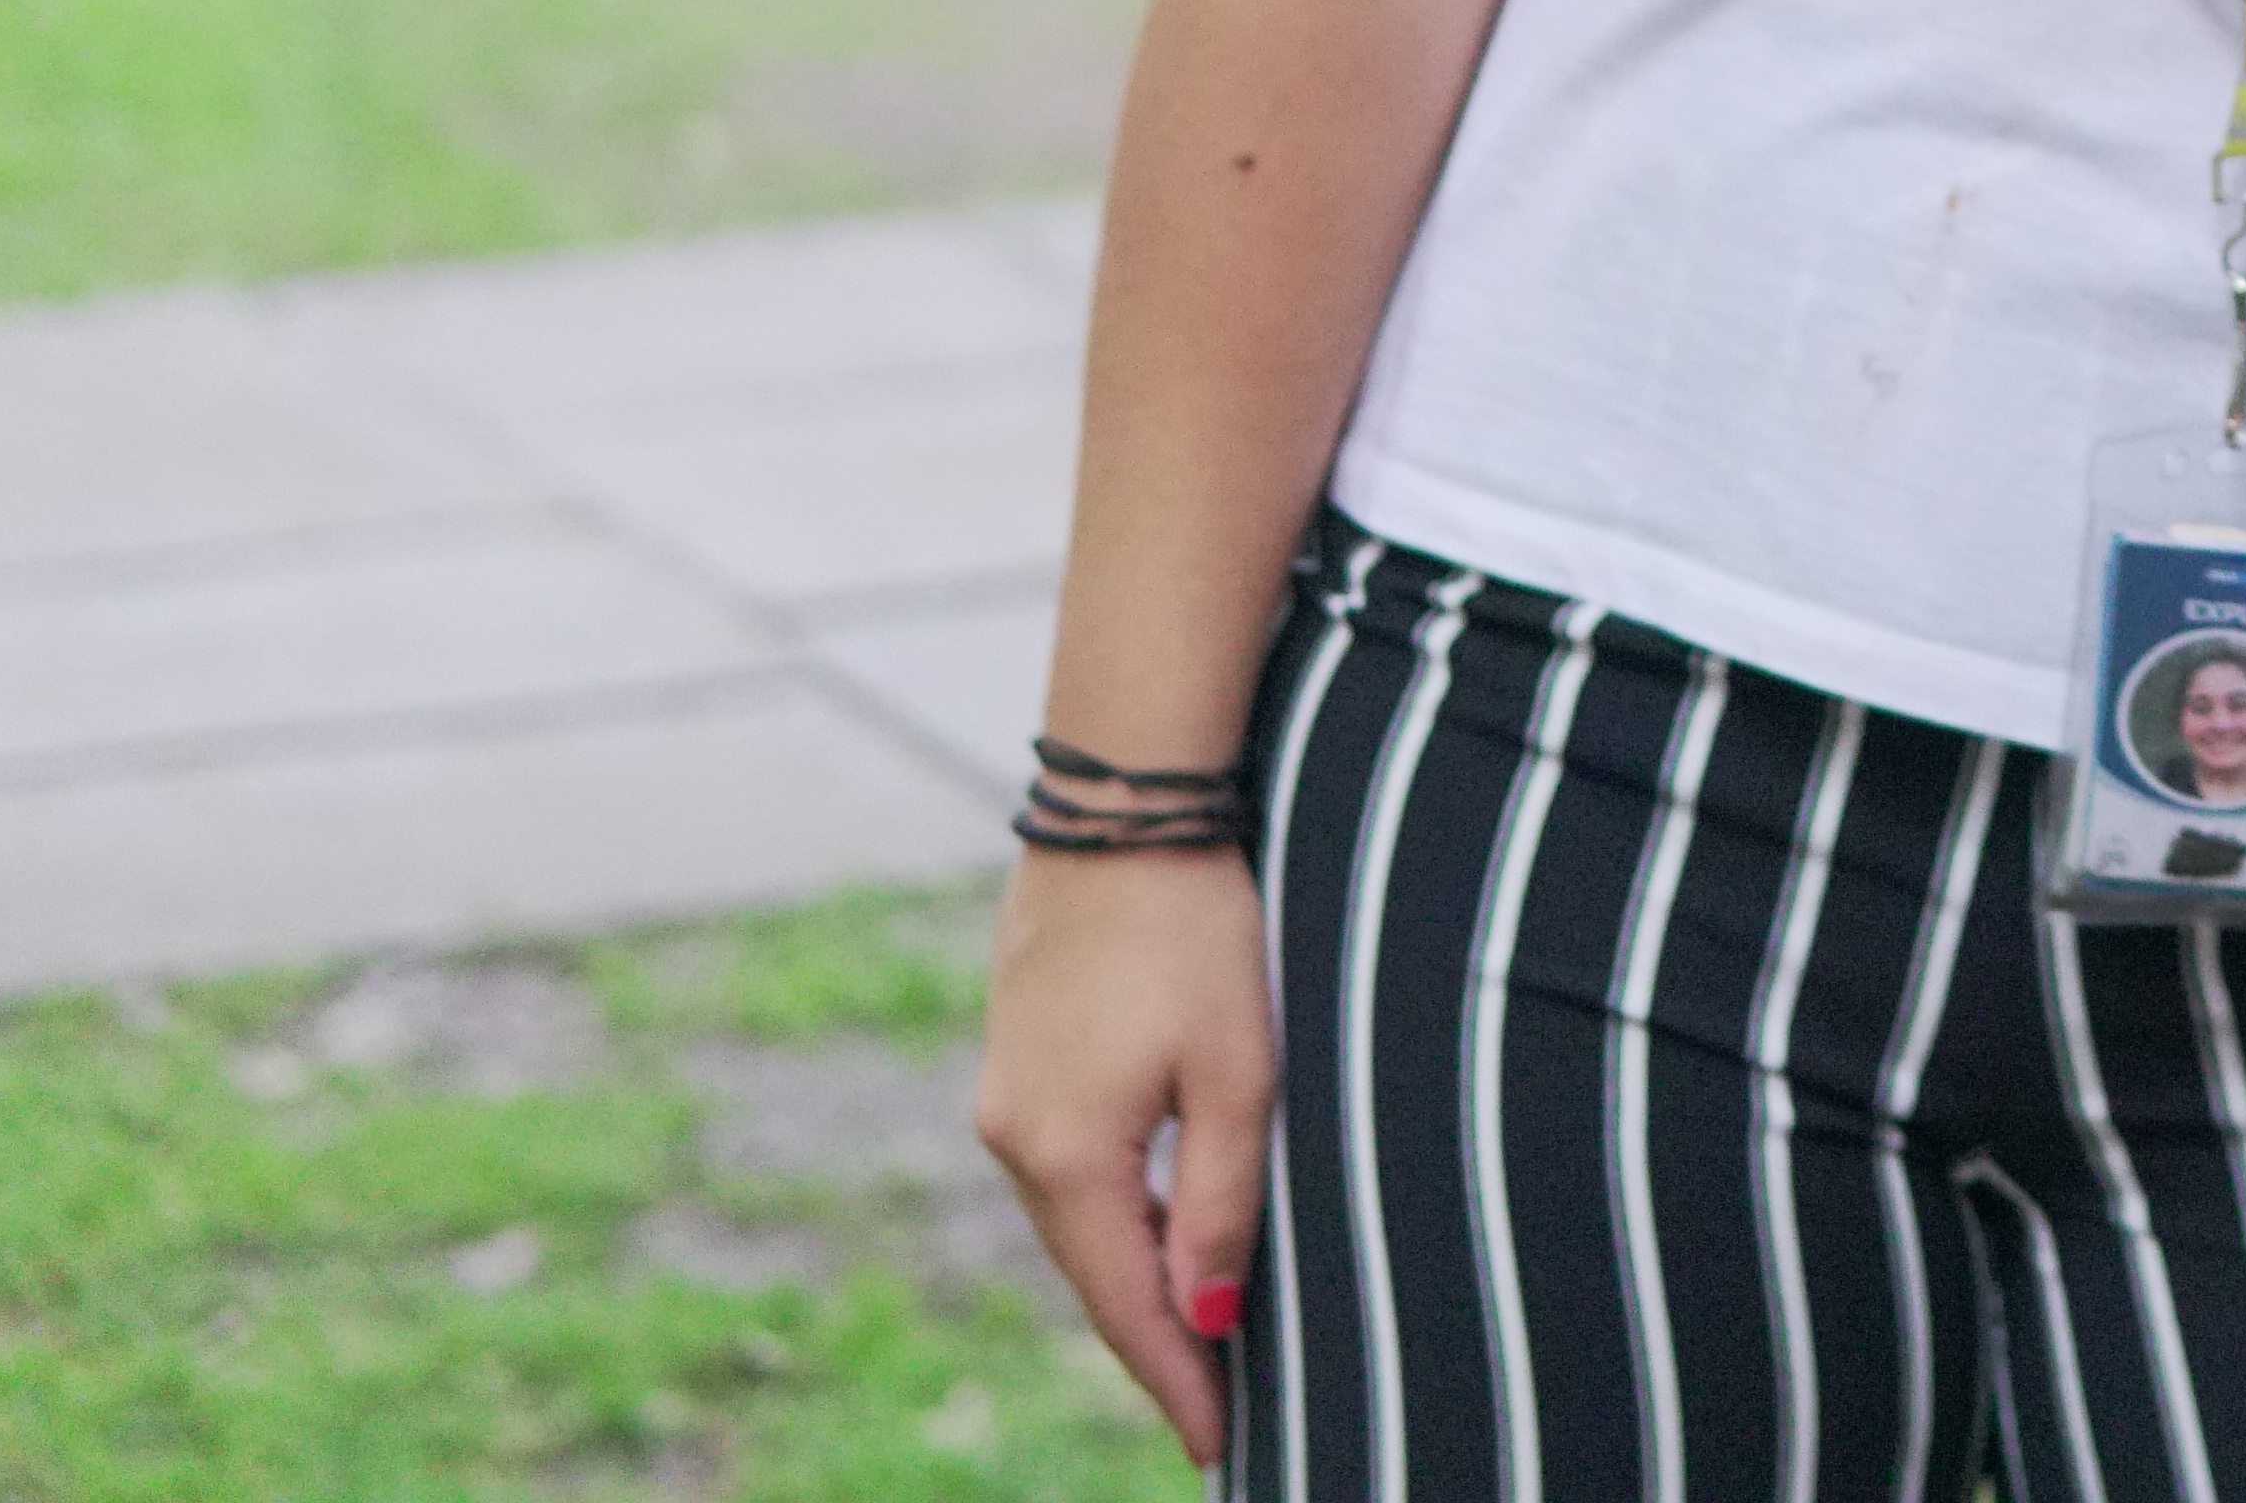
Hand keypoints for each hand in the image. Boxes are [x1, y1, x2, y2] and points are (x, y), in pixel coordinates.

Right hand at [975, 844, 1278, 1458]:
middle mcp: (1015, 1138)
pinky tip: (1157, 1233)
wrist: (1124, 806)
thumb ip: (1222, 1198)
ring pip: (1079, 1222)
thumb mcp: (1238, 1070)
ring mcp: (1007, 1096)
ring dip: (1135, 1277)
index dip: (1177, 1379)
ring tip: (1198, 1337)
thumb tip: (1213, 1315)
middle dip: (1155, 1344)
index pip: (1125, 1305)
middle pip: (1093, 1273)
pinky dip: (1115, 1215)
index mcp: (1066, 1154)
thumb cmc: (1199, 929)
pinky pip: (1070, 1169)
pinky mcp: (1020, 1055)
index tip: (1218, 1446)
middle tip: (1218, 1409)